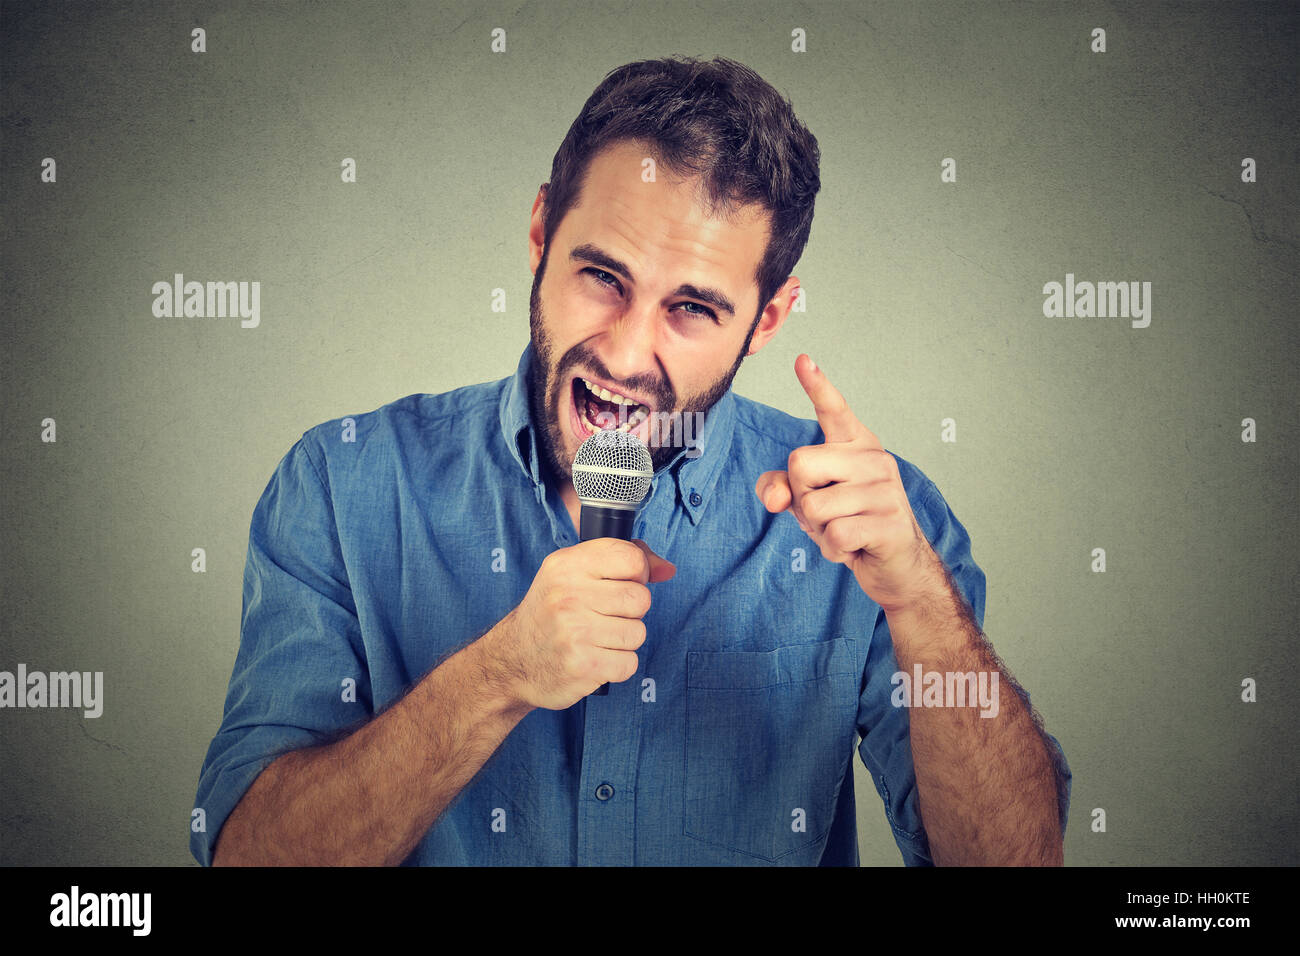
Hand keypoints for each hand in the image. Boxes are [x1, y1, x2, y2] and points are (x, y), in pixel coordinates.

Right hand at [490, 538, 674, 710]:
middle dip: (630, 612)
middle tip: (604, 616)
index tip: (623, 582)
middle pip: (640, 598)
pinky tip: (594, 658)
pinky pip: (629, 663)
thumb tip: (667, 569)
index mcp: (567, 565)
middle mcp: (568, 596)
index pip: (630, 557)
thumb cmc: (550, 612)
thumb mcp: (573, 573)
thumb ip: (622, 562)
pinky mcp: (583, 666)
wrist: (513, 660)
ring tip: (596, 638)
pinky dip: (617, 665)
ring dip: (623, 640)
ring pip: (638, 632)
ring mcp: (575, 633)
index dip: (638, 572)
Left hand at [754, 354, 943, 614]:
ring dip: (818, 529)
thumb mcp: (810, 502)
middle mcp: (874, 458)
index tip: (802, 359)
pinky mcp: (890, 523)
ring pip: (813, 505)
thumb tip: (774, 496)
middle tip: (829, 512)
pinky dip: (833, 549)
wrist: (898, 564)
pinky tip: (854, 548)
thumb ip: (781, 488)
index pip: (834, 410)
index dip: (817, 386)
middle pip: (799, 464)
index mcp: (856, 445)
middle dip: (801, 496)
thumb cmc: (850, 523)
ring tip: (844, 530)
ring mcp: (885, 489)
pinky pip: (834, 534)